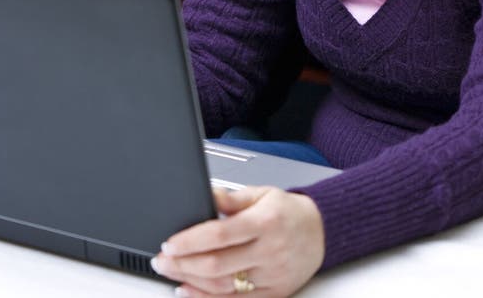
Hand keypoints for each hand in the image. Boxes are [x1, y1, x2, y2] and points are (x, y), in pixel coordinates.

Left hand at [151, 185, 324, 296]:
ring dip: (191, 282)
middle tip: (161, 261)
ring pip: (224, 286)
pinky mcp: (273, 293)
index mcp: (265, 222)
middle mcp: (269, 251)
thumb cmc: (289, 211)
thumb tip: (206, 194)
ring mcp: (271, 276)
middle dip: (183, 264)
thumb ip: (232, 197)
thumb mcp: (263, 193)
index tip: (169, 243)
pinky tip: (190, 291)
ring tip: (170, 274)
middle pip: (218, 264)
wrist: (322, 232)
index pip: (220, 234)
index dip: (191, 241)